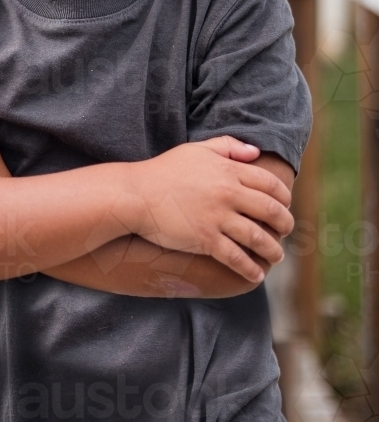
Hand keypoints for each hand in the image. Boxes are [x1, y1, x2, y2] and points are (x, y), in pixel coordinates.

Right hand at [122, 136, 293, 283]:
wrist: (135, 194)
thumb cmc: (164, 171)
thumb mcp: (196, 150)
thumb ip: (228, 146)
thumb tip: (255, 152)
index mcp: (228, 170)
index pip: (271, 184)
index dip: (284, 197)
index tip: (285, 206)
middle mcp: (228, 193)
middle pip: (272, 211)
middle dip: (285, 225)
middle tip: (286, 232)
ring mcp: (217, 218)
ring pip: (259, 238)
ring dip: (273, 250)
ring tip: (276, 256)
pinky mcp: (205, 240)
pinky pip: (236, 258)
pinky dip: (250, 269)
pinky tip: (256, 275)